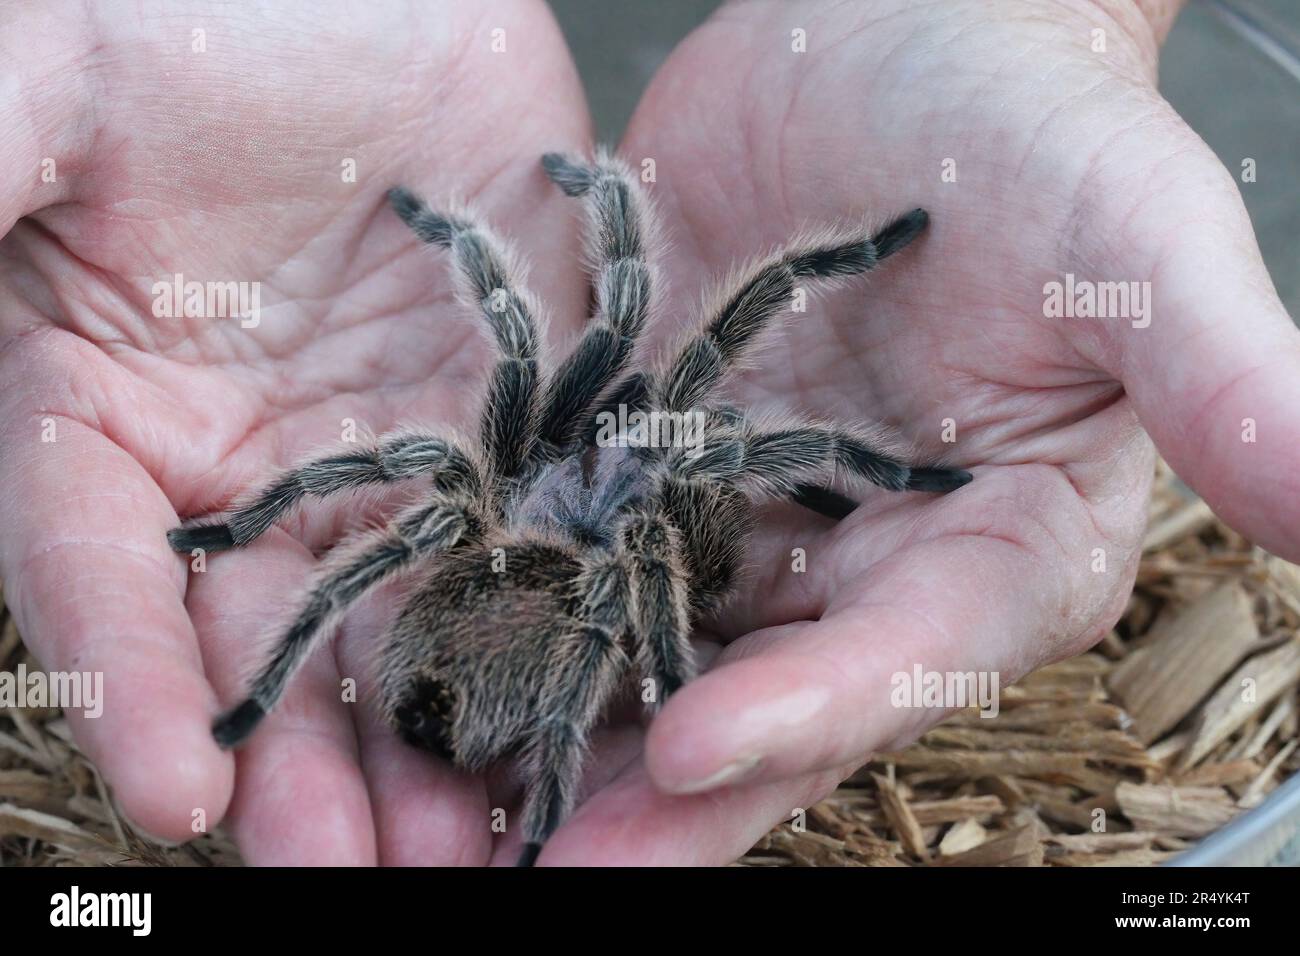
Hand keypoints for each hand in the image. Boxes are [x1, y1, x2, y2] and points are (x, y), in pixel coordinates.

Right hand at [0, 0, 595, 862]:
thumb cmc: (201, 1)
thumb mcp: (54, 73)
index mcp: (105, 403)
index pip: (96, 575)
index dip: (127, 686)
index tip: (177, 795)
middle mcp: (247, 462)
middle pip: (260, 649)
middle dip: (301, 775)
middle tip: (350, 878)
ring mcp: (390, 451)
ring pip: (401, 627)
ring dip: (428, 745)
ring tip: (474, 852)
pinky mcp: (507, 419)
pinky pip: (528, 542)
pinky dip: (548, 631)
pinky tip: (580, 713)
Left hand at [529, 0, 1299, 863]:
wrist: (895, 39)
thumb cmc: (1035, 129)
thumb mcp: (1136, 235)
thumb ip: (1221, 373)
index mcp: (991, 546)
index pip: (907, 657)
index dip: (813, 711)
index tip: (696, 749)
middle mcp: (862, 562)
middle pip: (765, 698)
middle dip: (663, 791)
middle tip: (544, 868)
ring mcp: (744, 517)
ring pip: (653, 647)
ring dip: (565, 729)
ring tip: (453, 816)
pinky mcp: (649, 459)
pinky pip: (578, 546)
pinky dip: (514, 604)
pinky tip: (431, 653)